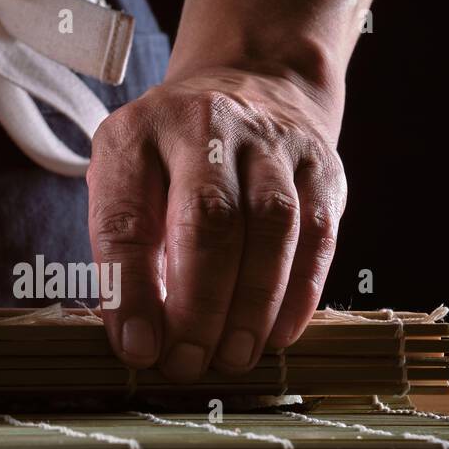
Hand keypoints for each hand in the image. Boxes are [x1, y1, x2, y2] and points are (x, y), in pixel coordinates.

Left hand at [87, 66, 346, 380]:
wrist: (253, 84)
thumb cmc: (172, 160)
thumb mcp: (126, 184)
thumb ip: (127, 251)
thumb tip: (143, 340)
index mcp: (137, 136)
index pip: (127, 219)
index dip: (131, 291)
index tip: (138, 350)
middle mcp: (205, 126)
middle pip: (209, 219)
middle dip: (198, 305)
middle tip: (189, 363)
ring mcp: (271, 141)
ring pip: (272, 226)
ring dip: (252, 305)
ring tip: (233, 357)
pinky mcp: (321, 165)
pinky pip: (318, 233)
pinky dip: (299, 292)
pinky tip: (277, 334)